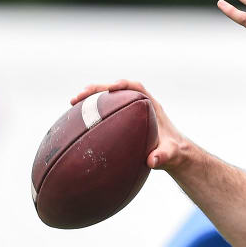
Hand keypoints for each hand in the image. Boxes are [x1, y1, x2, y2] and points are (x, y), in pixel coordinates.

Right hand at [69, 80, 187, 170]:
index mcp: (152, 107)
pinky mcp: (122, 120)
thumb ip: (163, 156)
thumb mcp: (170, 155)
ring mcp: (128, 112)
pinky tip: (77, 119)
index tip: (112, 88)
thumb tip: (152, 161)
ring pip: (107, 99)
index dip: (124, 85)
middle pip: (116, 90)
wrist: (173, 154)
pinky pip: (105, 111)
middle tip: (80, 95)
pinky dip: (91, 112)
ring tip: (72, 102)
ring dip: (91, 98)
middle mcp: (139, 105)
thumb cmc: (173, 151)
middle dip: (98, 89)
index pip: (138, 88)